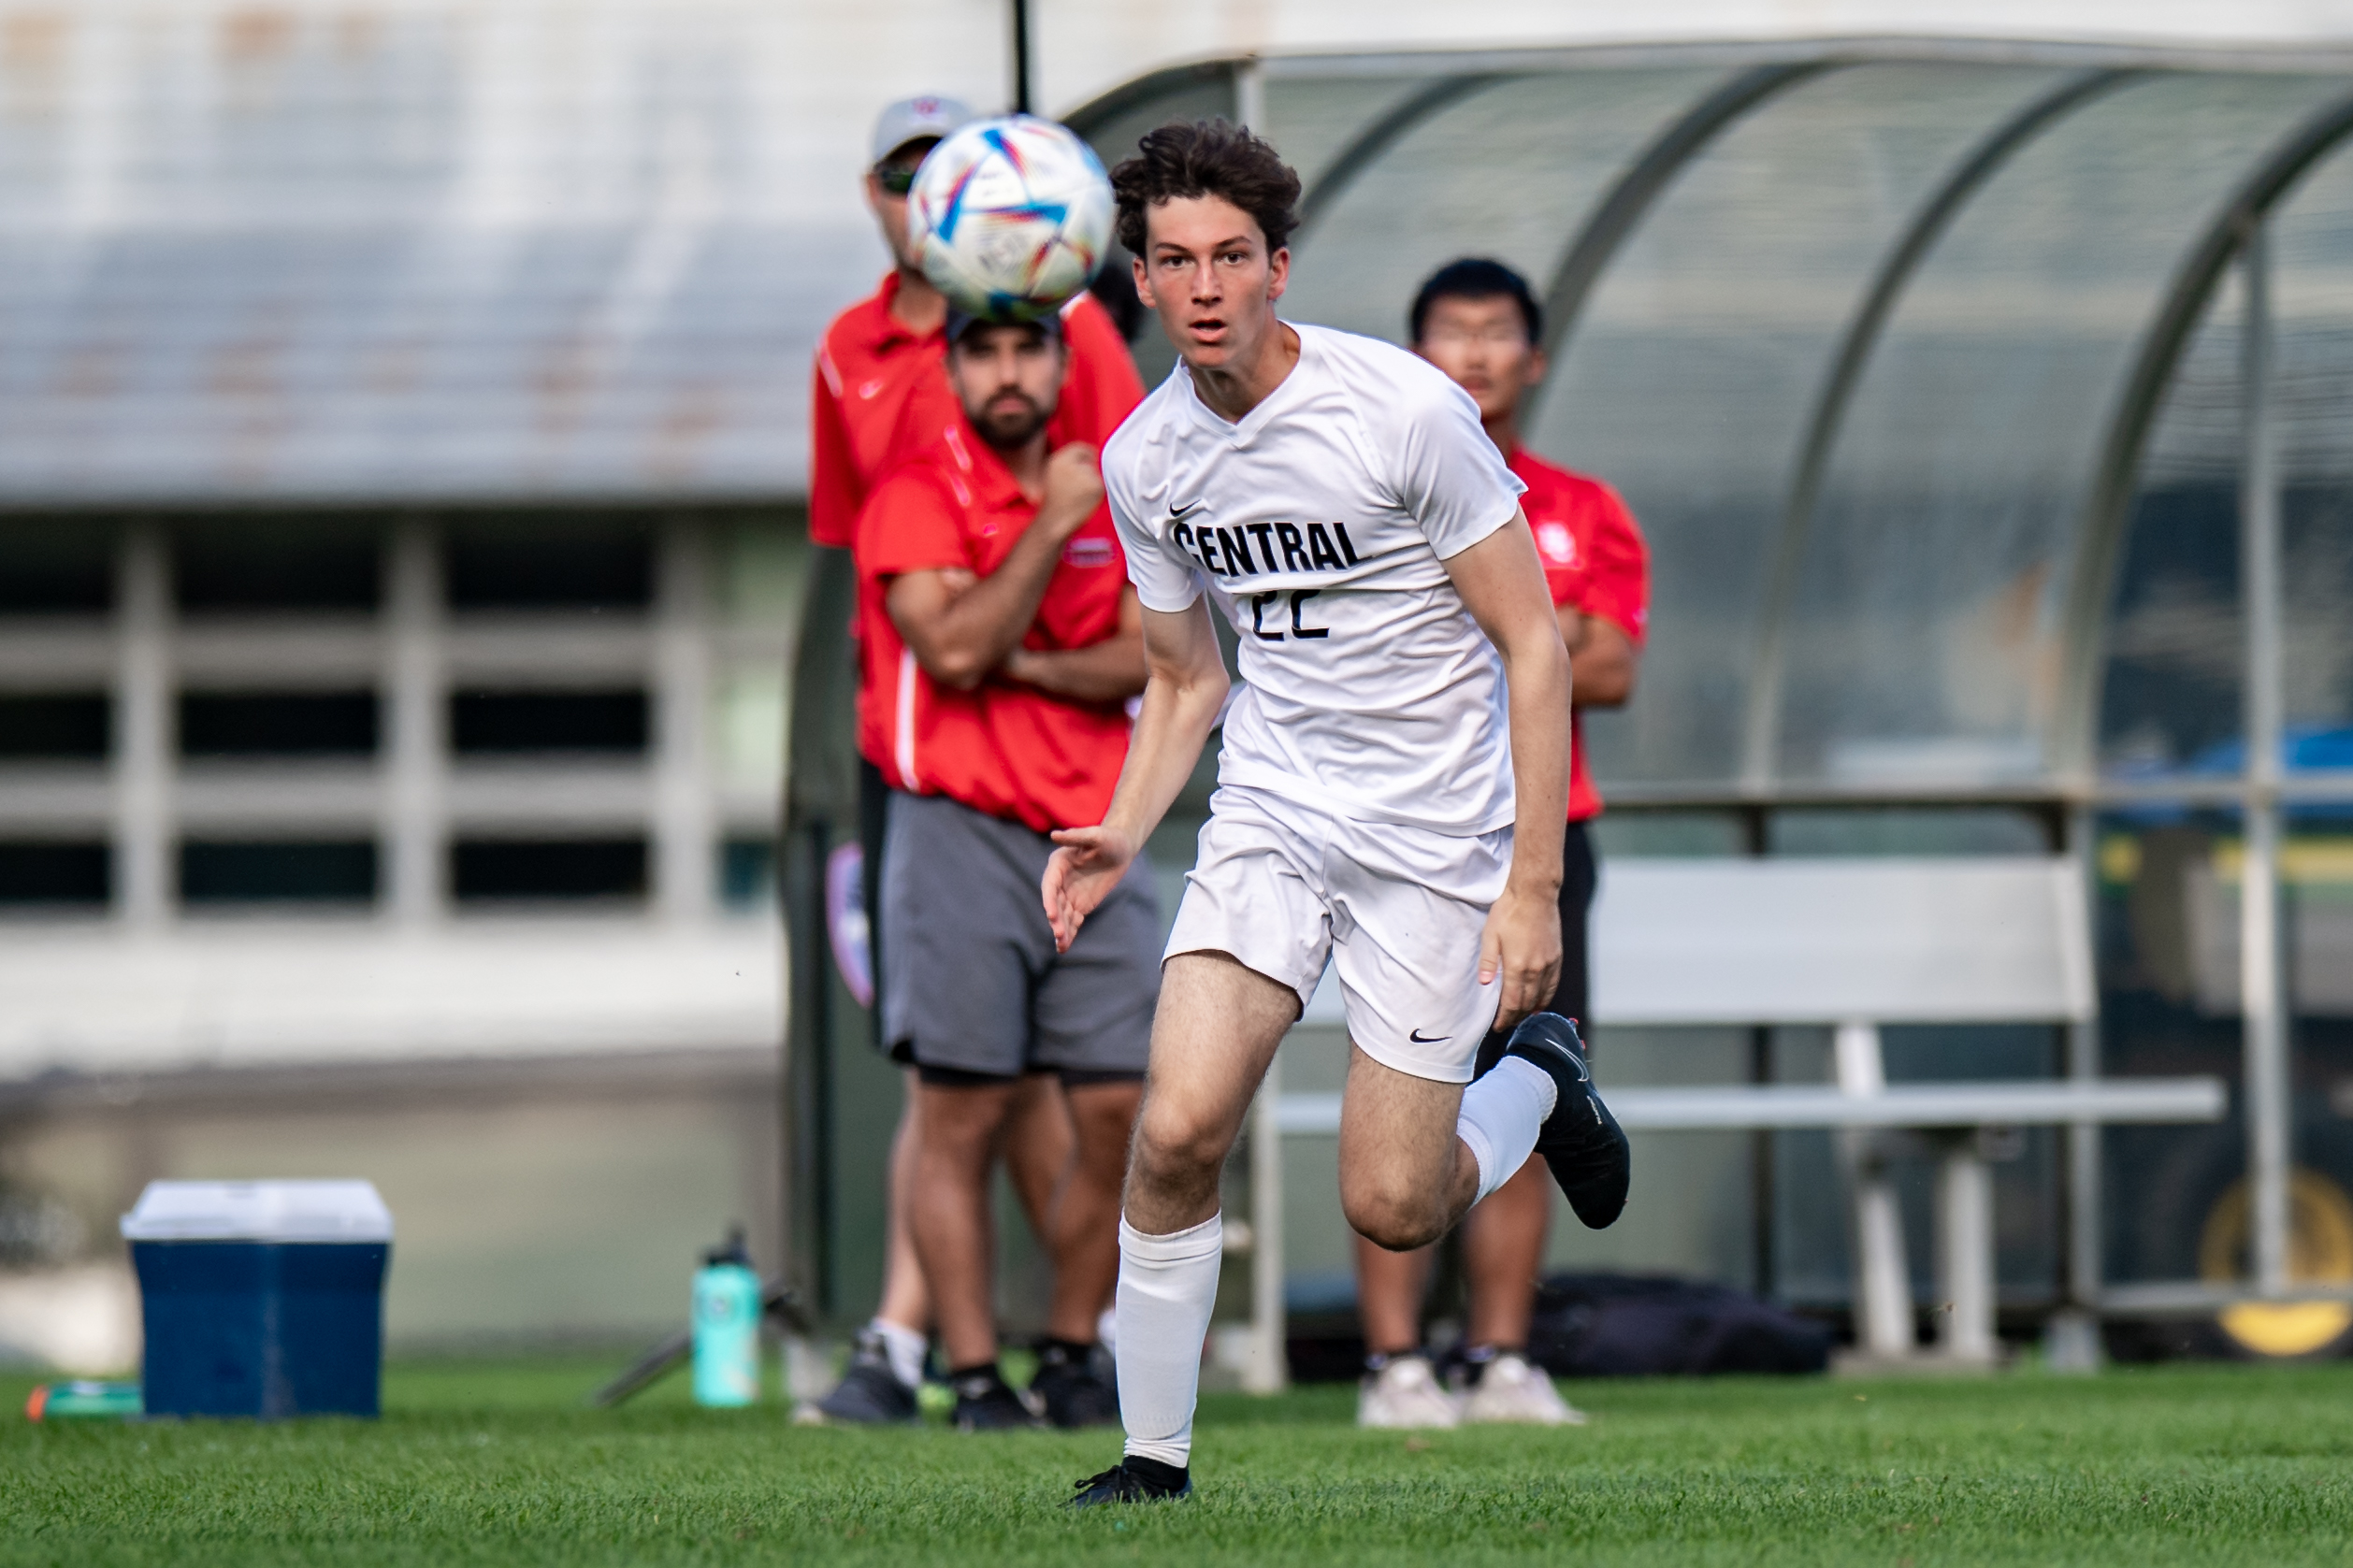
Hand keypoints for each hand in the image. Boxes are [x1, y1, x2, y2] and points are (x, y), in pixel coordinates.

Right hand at [1038, 443, 1103, 538]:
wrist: (1055, 520)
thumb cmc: (1054, 501)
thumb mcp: (1052, 475)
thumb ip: (1068, 462)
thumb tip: (1090, 453)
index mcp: (1059, 460)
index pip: (1079, 447)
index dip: (1086, 454)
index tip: (1089, 459)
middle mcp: (1072, 464)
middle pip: (1090, 460)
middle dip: (1088, 470)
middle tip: (1079, 486)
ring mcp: (1085, 474)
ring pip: (1095, 472)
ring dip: (1091, 481)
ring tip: (1078, 495)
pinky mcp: (1096, 486)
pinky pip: (1100, 484)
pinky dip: (1095, 492)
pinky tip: (1084, 501)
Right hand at [1042, 824, 1135, 951]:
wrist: (1121, 849)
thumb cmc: (1109, 839)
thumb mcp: (1096, 835)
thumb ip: (1076, 836)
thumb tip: (1054, 835)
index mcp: (1059, 864)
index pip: (1050, 885)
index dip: (1049, 900)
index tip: (1051, 914)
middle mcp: (1060, 881)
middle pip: (1054, 903)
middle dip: (1056, 919)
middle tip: (1059, 933)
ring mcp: (1069, 894)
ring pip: (1063, 915)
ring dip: (1061, 929)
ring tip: (1061, 945)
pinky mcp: (1080, 904)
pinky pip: (1073, 921)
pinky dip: (1069, 933)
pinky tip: (1064, 948)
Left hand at [1477, 882, 1561, 1033]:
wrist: (1534, 894)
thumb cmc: (1509, 912)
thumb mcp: (1490, 935)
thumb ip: (1488, 962)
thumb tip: (1485, 984)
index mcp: (1518, 966)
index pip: (1512, 1003)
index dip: (1505, 1018)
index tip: (1498, 1026)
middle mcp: (1536, 970)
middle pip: (1527, 1004)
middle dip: (1516, 1017)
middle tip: (1506, 1024)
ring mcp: (1549, 964)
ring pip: (1542, 997)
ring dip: (1530, 1010)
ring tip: (1520, 1017)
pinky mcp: (1557, 958)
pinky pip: (1552, 985)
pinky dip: (1545, 998)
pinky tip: (1539, 1002)